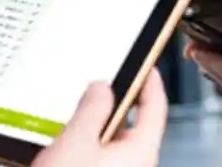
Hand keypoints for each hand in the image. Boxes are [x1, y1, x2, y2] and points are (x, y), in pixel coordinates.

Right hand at [34, 69, 167, 166]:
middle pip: (133, 128)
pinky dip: (87, 151)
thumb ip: (92, 109)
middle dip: (114, 108)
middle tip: (96, 89)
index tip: (147, 66)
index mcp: (142, 152)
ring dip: (95, 132)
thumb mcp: (76, 141)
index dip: (152, 82)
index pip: (156, 107)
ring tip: (71, 122)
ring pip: (113, 148)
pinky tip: (65, 151)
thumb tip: (103, 88)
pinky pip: (101, 163)